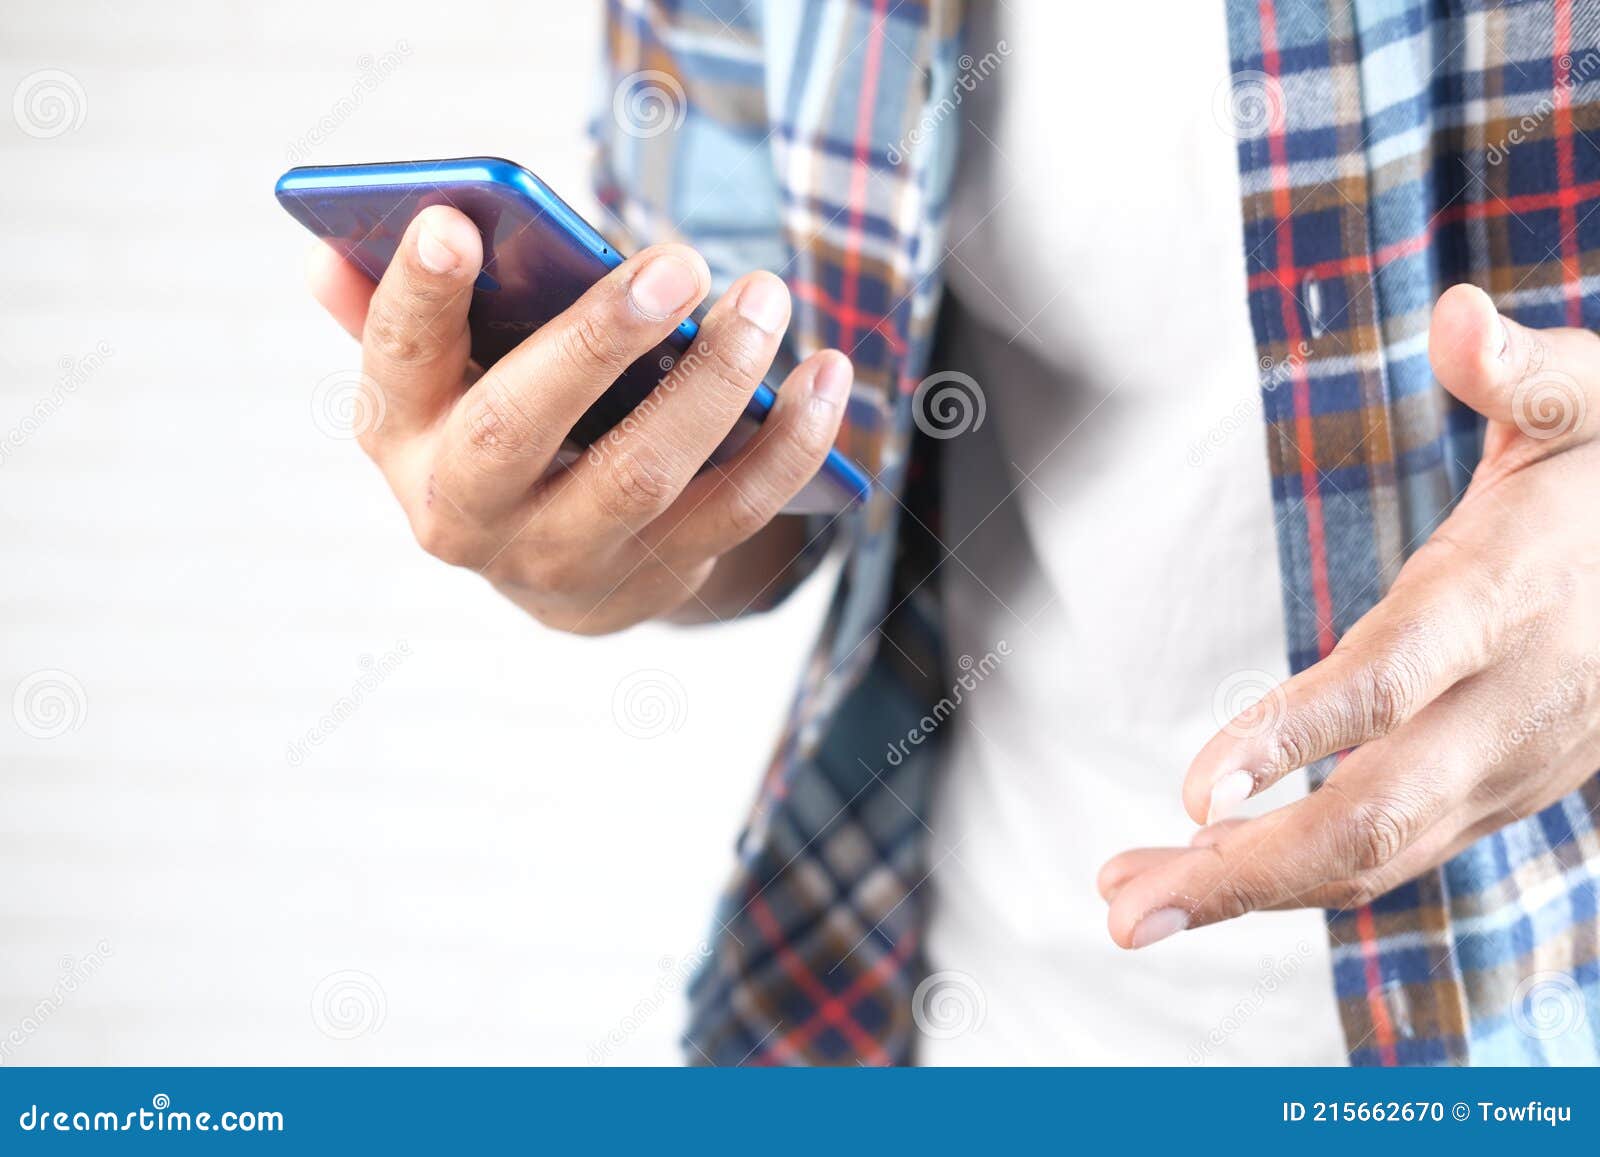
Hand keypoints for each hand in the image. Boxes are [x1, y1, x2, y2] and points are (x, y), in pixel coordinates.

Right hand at [306, 205, 852, 633]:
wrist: (558, 576)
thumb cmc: (498, 435)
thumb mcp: (433, 385)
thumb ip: (395, 318)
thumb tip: (324, 257)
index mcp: (403, 440)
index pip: (395, 364)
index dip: (420, 298)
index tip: (455, 224)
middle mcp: (469, 512)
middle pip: (521, 426)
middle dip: (598, 340)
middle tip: (677, 261)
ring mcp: (566, 554)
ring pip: (643, 473)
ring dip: (715, 381)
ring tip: (768, 296)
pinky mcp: (659, 576)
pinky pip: (736, 510)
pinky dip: (790, 440)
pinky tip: (827, 372)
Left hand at [1099, 283, 1599, 947]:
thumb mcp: (1594, 402)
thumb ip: (1527, 372)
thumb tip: (1462, 313)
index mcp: (1505, 600)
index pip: (1392, 681)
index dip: (1293, 736)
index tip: (1193, 790)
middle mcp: (1506, 705)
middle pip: (1373, 814)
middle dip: (1244, 869)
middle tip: (1124, 904)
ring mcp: (1506, 765)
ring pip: (1377, 855)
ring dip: (1250, 889)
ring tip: (1131, 897)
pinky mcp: (1498, 790)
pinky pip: (1393, 851)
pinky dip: (1299, 876)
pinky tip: (1213, 873)